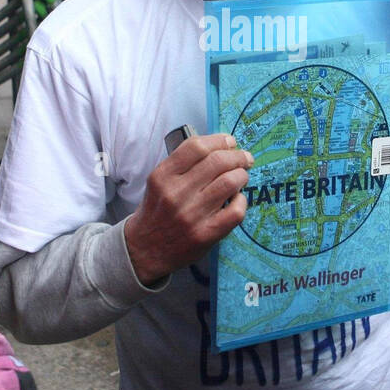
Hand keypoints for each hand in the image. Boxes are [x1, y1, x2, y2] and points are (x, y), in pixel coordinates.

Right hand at [123, 133, 253, 285]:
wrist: (145, 249)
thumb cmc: (158, 210)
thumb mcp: (159, 181)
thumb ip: (184, 163)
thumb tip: (221, 146)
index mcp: (162, 176)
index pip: (196, 146)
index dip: (219, 140)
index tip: (230, 142)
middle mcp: (175, 193)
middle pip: (217, 161)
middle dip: (238, 156)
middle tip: (244, 158)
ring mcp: (191, 215)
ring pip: (230, 182)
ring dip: (242, 175)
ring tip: (241, 177)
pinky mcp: (205, 235)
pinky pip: (236, 212)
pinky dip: (242, 201)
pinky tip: (237, 200)